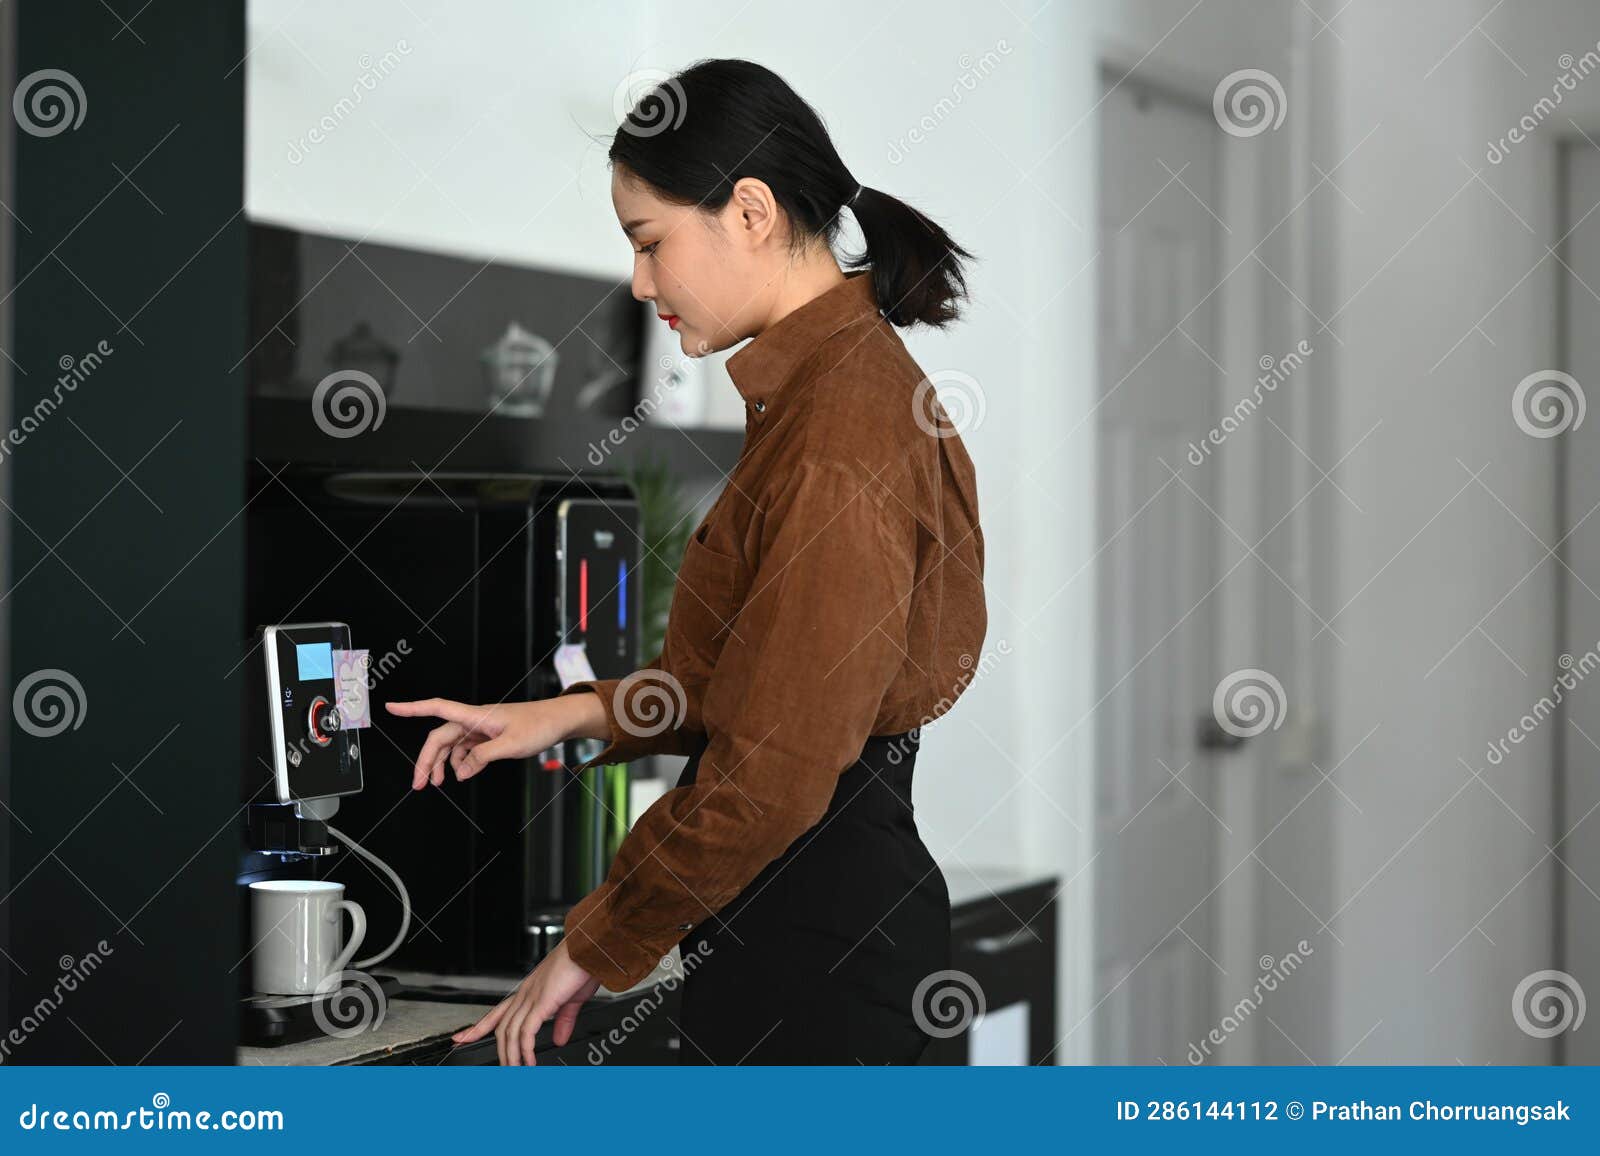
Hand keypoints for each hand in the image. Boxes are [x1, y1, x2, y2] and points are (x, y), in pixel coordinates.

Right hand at [383, 695, 600, 788]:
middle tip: (418, 783)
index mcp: (476, 716)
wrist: (558, 721)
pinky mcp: (488, 737)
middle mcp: (475, 721)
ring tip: (436, 783)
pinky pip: (466, 751)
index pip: (437, 708)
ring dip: (441, 764)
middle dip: (425, 760)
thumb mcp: (512, 744)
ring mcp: (481, 729)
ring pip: (451, 746)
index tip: (390, 707)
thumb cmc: (539, 725)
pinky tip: (463, 774)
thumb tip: (461, 771)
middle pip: (440, 738)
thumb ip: (483, 757)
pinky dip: (460, 763)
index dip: (412, 708)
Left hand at [451, 940, 600, 1065]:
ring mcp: (531, 997)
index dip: (478, 1027)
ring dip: (511, 1056)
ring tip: (515, 1072)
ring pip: (510, 1032)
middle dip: (497, 1051)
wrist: (588, 948)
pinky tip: (528, 1061)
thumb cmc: (581, 966)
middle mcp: (525, 994)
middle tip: (500, 1071)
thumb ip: (564, 1020)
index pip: (497, 1013)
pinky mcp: (542, 1002)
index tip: (462, 1038)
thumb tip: (559, 1038)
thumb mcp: (572, 999)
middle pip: (501, 1027)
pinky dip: (525, 1049)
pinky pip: (527, 1031)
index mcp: (529, 991)